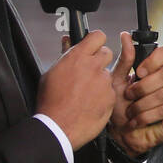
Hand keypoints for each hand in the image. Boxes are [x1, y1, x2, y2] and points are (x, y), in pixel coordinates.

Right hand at [37, 30, 114, 149]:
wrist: (59, 127)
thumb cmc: (51, 102)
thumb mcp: (51, 73)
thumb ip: (64, 54)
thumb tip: (67, 41)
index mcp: (77, 57)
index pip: (97, 36)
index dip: (96, 41)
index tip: (93, 46)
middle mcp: (94, 66)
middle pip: (107, 52)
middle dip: (99, 60)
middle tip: (89, 71)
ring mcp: (104, 81)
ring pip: (108, 73)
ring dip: (100, 80)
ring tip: (86, 92)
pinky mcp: (111, 96)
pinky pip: (110, 91)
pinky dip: (103, 95)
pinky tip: (90, 103)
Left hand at [107, 33, 162, 156]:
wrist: (121, 132)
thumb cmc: (120, 107)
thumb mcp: (117, 81)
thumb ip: (124, 59)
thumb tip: (125, 35)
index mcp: (155, 69)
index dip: (153, 61)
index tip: (138, 72)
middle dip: (142, 88)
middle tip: (129, 96)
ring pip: (162, 94)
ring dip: (141, 106)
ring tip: (131, 112)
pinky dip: (146, 117)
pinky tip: (137, 121)